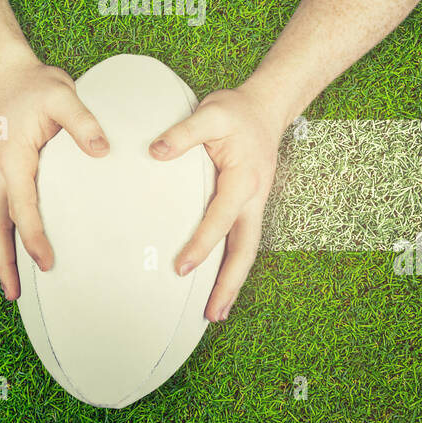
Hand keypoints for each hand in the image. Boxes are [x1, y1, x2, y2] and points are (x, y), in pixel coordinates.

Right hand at [0, 58, 109, 299]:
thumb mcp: (62, 95)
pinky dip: (7, 233)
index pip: (22, 207)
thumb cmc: (34, 85)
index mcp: (12, 158)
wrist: (5, 72)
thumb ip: (83, 122)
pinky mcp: (2, 171)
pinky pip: (2, 209)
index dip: (34, 237)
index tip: (47, 262)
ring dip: (2, 252)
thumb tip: (103, 150)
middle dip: (4, 261)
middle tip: (15, 294)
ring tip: (13, 286)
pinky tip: (20, 249)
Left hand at [148, 83, 285, 321]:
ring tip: (216, 313)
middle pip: (246, 250)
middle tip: (212, 314)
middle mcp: (254, 198)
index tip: (181, 268)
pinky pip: (242, 241)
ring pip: (247, 250)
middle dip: (230, 284)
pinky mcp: (249, 206)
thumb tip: (155, 152)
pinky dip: (233, 266)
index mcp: (244, 179)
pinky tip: (219, 283)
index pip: (221, 218)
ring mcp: (255, 205)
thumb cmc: (237, 112)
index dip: (203, 244)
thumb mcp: (211, 113)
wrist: (266, 108)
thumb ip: (184, 133)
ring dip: (233, 282)